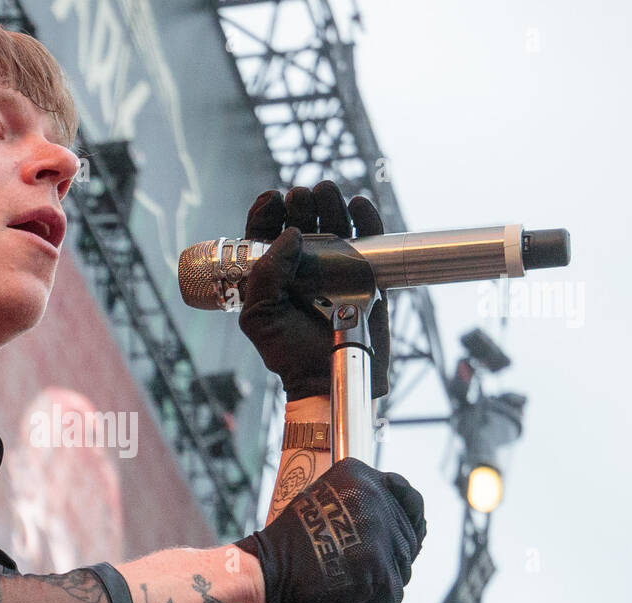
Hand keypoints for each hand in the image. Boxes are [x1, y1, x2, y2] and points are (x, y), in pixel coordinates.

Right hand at [235, 457, 425, 602]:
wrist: (269, 572)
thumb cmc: (292, 547)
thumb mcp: (326, 504)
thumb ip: (363, 506)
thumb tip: (414, 527)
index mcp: (358, 475)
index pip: (407, 496)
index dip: (412, 521)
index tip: (411, 538)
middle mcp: (371, 494)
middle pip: (408, 535)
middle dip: (395, 560)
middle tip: (376, 576)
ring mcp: (376, 527)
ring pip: (404, 564)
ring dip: (387, 584)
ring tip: (365, 593)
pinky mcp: (377, 560)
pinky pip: (394, 590)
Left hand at [239, 181, 391, 399]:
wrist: (326, 379)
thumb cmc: (288, 354)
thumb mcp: (259, 316)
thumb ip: (265, 276)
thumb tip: (291, 235)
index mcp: (273, 274)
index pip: (267, 233)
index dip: (268, 212)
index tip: (273, 199)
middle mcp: (304, 267)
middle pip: (304, 222)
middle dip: (302, 202)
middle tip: (302, 196)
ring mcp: (337, 270)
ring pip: (336, 225)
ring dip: (332, 203)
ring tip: (327, 193)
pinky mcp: (368, 277)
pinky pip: (372, 242)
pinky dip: (368, 219)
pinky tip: (359, 204)